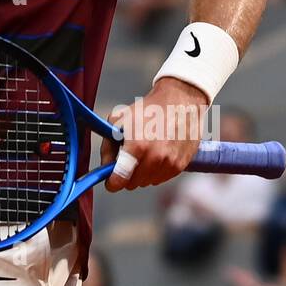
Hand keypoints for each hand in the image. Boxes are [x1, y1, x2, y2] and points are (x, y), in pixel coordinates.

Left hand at [101, 77, 208, 191]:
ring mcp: (169, 163)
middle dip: (126, 174)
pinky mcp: (180, 165)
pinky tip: (156, 154)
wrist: (180, 101)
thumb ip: (108, 145)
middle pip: (132, 183)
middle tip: (127, 158)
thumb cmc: (148, 109)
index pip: (119, 179)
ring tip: (144, 152)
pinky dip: (155, 171)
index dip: (112, 183)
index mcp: (137, 146)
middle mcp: (155, 158)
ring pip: (146, 182)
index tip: (110, 181)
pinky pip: (161, 178)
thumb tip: (105, 166)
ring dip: (141, 173)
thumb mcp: (119, 119)